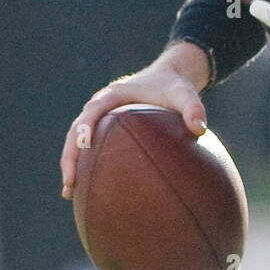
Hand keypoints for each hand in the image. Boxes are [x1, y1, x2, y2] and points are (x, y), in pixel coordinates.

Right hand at [59, 45, 208, 199]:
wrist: (168, 77)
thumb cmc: (174, 87)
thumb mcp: (186, 95)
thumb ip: (193, 109)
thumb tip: (200, 130)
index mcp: (114, 95)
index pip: (93, 111)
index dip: (84, 128)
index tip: (82, 148)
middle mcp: (101, 104)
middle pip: (76, 130)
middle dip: (70, 155)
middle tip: (70, 182)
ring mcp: (100, 116)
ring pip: (76, 140)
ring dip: (71, 164)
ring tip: (70, 192)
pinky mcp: (104, 127)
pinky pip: (89, 146)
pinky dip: (84, 165)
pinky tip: (86, 189)